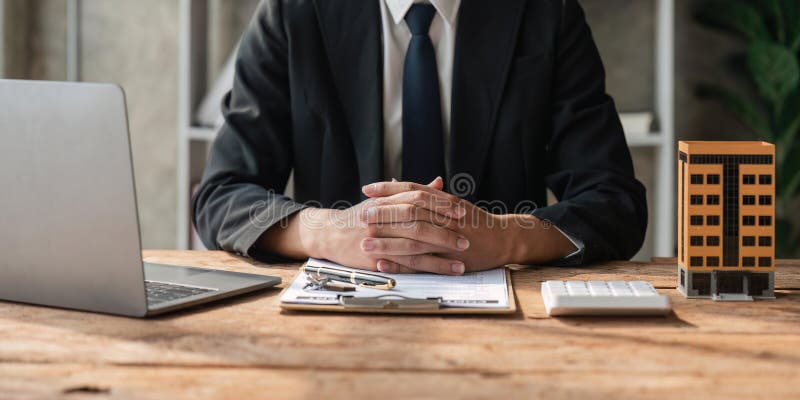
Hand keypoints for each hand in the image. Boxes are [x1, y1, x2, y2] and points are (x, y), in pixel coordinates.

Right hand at [261, 179, 471, 273]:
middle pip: (420, 220)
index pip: (418, 198)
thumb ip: (413, 192)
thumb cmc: (360, 217)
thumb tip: (439, 182)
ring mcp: (379, 238)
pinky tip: (445, 270)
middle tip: (467, 234)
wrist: (328, 234)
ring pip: (416, 244)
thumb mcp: (384, 200)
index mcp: (387, 201)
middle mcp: (383, 217)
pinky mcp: (377, 257)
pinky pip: (407, 263)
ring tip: (462, 256)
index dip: (441, 204)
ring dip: (442, 251)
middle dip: (446, 228)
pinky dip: (428, 267)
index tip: (461, 211)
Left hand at [362, 180, 575, 271]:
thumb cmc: (476, 221)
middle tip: (361, 215)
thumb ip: (431, 195)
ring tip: (364, 242)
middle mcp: (445, 217)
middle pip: (409, 213)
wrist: (504, 239)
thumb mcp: (454, 204)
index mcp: (444, 202)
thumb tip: (406, 187)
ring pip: (412, 239)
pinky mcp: (449, 260)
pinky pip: (421, 263)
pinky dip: (401, 264)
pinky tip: (383, 264)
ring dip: (386, 241)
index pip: (411, 190)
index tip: (367, 189)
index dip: (388, 189)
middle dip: (382, 214)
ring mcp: (447, 239)